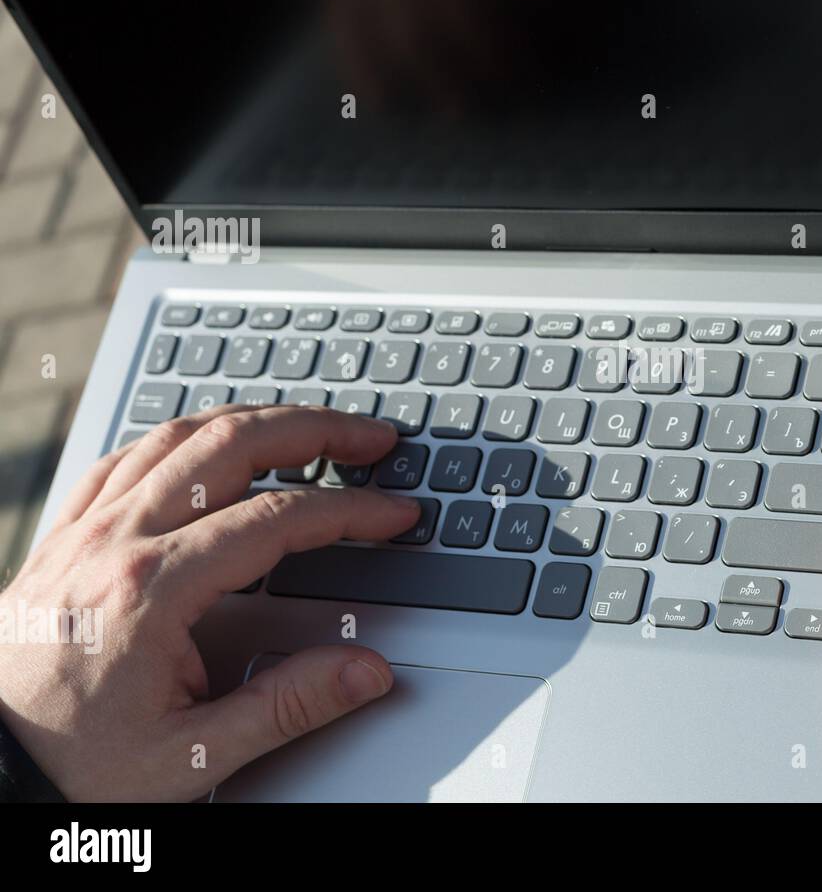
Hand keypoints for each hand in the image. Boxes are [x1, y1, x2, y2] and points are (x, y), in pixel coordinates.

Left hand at [0, 406, 419, 800]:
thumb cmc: (69, 764)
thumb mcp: (190, 754)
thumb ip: (288, 706)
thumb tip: (367, 671)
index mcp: (152, 589)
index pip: (278, 519)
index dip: (350, 510)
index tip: (394, 513)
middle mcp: (115, 540)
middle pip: (232, 445)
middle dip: (315, 429)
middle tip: (370, 437)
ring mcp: (83, 529)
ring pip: (178, 435)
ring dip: (254, 419)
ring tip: (307, 426)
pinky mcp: (63, 536)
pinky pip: (126, 455)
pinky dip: (183, 437)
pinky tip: (209, 447)